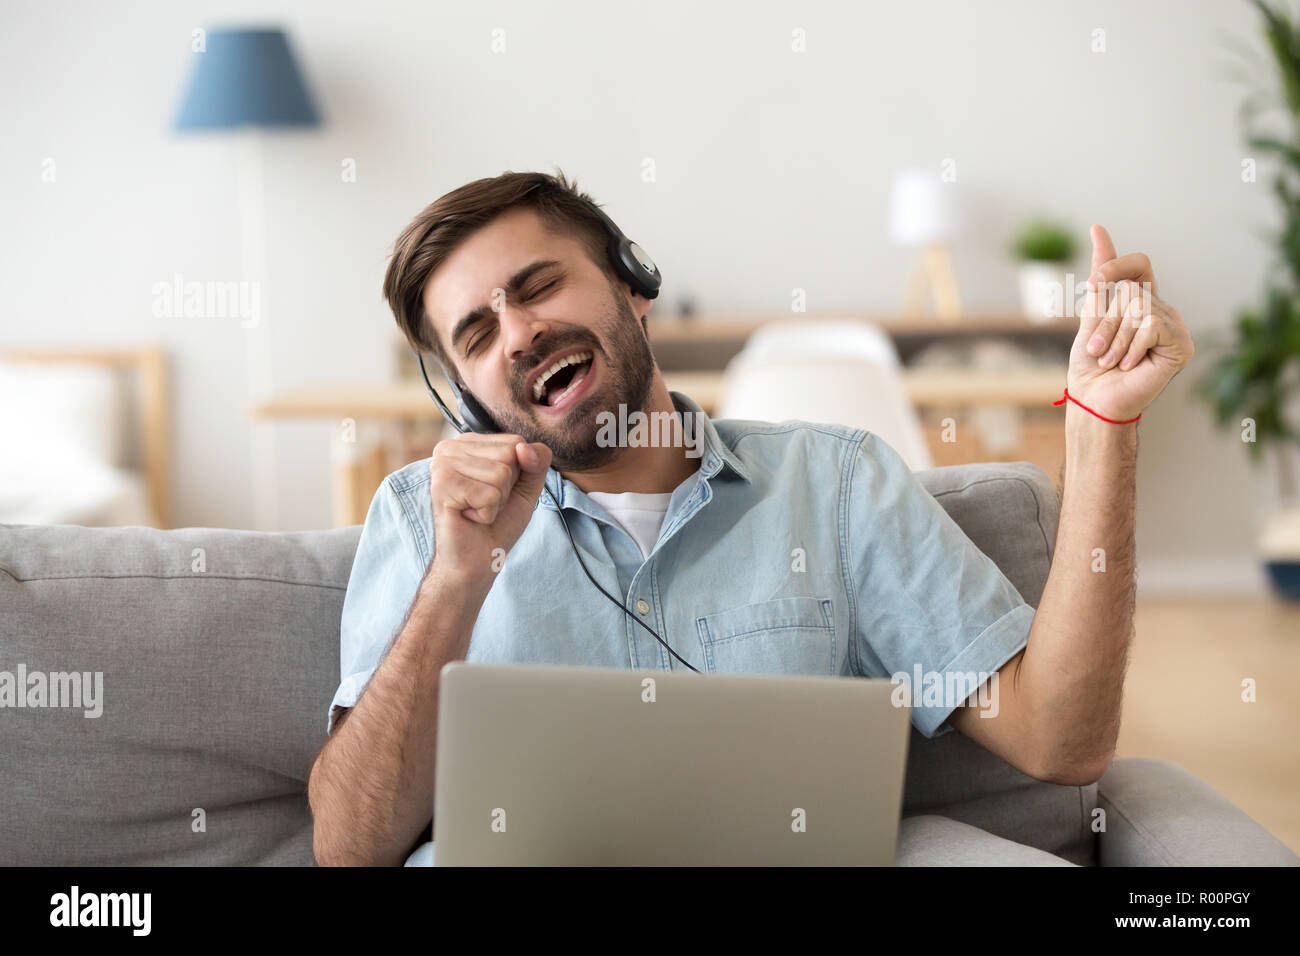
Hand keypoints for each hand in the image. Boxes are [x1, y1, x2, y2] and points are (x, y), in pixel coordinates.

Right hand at [428, 432, 551, 580]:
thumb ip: (536, 461)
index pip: (515, 442)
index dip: (517, 473)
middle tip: (485, 503)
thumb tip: (523, 447)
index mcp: (468, 442)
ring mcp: (443, 465)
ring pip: (500, 474)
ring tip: (476, 510)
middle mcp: (451, 448)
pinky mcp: (442, 485)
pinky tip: (469, 517)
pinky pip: (489, 494)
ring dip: (496, 501)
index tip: (496, 491)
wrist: (477, 559)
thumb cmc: (498, 522)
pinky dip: (487, 513)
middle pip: (509, 455)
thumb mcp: (527, 486)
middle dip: (506, 487)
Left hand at [1067, 224, 1194, 421]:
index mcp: (1142, 303)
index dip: (1115, 267)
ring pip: (1139, 305)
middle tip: (1099, 350)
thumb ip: (1101, 275)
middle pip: (1131, 289)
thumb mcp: (1091, 313)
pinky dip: (1131, 345)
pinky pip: (1152, 323)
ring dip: (1114, 336)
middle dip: (1105, 322)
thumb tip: (1098, 228)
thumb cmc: (1090, 364)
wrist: (1093, 400)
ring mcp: (1175, 328)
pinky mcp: (1182, 346)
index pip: (1139, 265)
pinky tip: (1130, 365)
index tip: (1094, 282)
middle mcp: (1162, 311)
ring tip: (1111, 360)